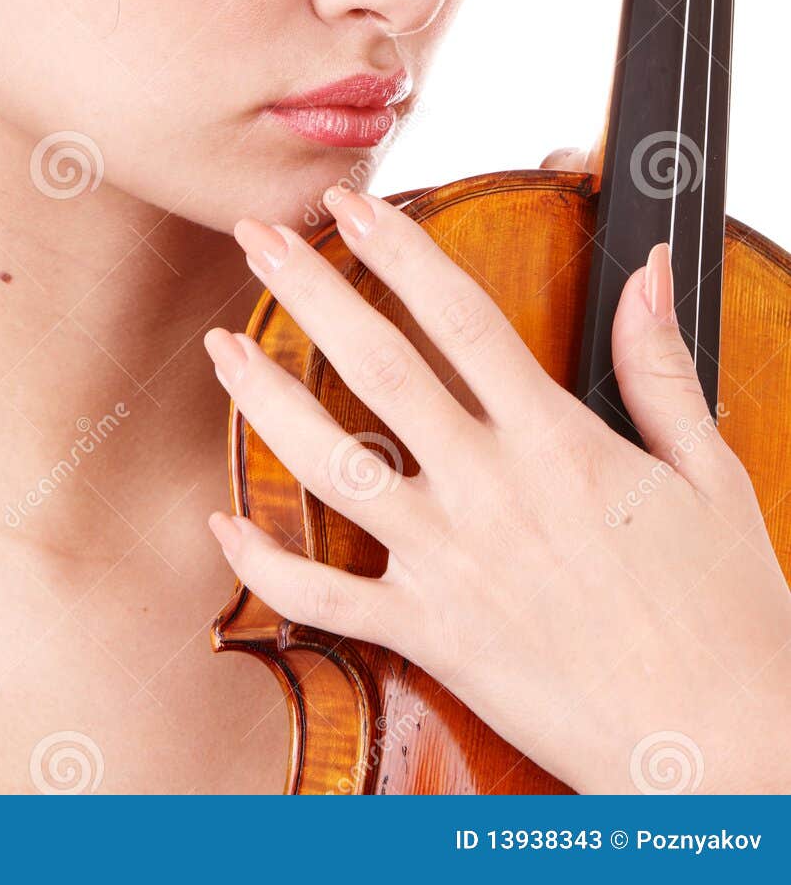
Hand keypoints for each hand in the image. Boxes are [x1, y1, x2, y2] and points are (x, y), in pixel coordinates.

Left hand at [204, 189, 790, 793]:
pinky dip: (266, 567)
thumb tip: (645, 271)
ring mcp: (453, 566)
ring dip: (266, 400)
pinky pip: (328, 601)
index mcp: (558, 442)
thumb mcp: (711, 475)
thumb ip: (659, 367)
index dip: (398, 247)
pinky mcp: (432, 638)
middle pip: (378, 367)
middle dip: (309, 289)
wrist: (724, 748)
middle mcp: (493, 492)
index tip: (351, 200)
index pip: (460, 316)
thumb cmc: (730, 614)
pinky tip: (223, 522)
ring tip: (219, 348)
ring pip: (333, 468)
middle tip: (255, 234)